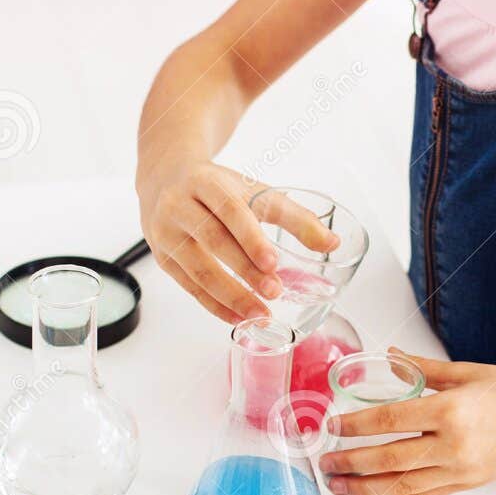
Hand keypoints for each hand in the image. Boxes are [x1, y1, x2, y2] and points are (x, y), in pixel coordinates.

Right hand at [138, 163, 338, 323]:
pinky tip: (238, 318)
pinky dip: (215, 305)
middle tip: (275, 291)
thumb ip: (293, 216)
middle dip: (245, 270)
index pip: (229, 210)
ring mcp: (166, 233)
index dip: (251, 237)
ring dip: (231, 295)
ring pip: (198, 269)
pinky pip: (189, 286)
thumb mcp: (252, 190)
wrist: (165, 177)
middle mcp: (180, 206)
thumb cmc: (216, 187)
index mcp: (206, 183)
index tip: (274, 262)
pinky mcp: (163, 257)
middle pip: (214, 241)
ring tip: (260, 313)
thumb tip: (332, 243)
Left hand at [317, 348, 495, 494]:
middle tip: (325, 461)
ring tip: (338, 484)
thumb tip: (391, 357)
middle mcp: (453, 445)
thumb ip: (423, 368)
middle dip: (350, 462)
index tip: (333, 426)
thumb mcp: (466, 372)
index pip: (389, 421)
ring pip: (401, 484)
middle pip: (388, 458)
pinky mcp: (466, 483)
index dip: (355, 426)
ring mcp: (459, 469)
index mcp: (450, 411)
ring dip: (364, 487)